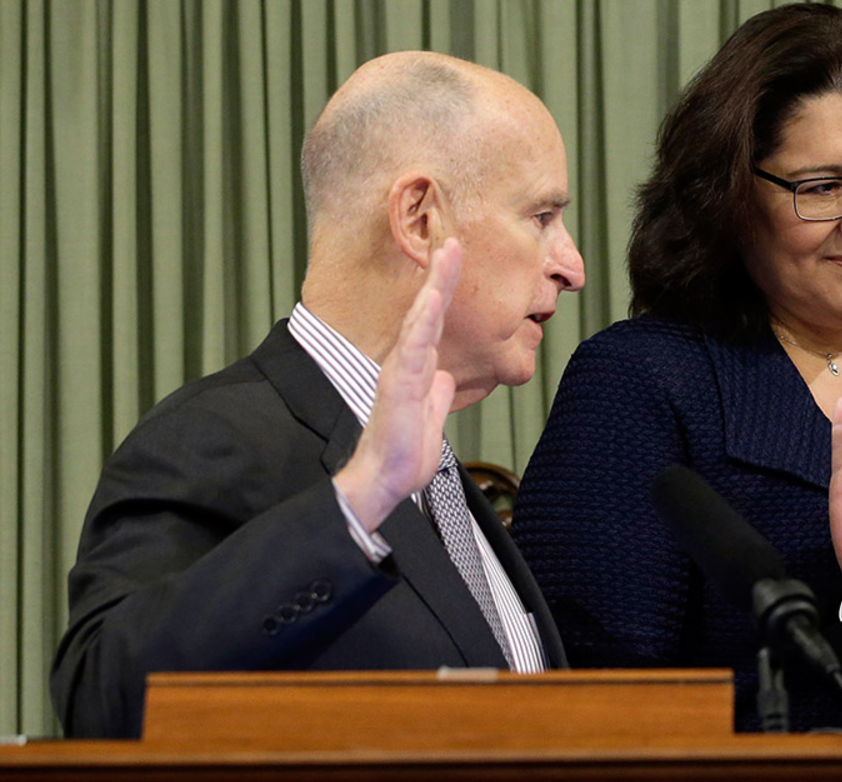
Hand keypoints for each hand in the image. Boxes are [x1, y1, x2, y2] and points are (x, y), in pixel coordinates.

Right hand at [333, 238, 461, 529]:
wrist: (386, 479)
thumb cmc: (404, 452)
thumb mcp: (431, 418)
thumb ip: (437, 395)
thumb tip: (444, 378)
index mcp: (418, 367)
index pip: (435, 322)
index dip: (445, 292)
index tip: (456, 262)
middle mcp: (407, 362)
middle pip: (427, 310)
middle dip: (441, 276)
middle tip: (454, 242)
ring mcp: (402, 370)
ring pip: (420, 320)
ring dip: (435, 287)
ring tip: (448, 255)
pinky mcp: (399, 385)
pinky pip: (413, 347)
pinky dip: (423, 321)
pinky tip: (432, 299)